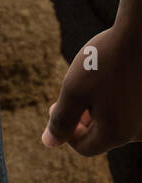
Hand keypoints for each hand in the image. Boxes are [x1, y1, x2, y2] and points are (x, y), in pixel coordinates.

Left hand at [42, 22, 141, 155]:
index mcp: (118, 133)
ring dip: (98, 108)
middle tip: (72, 91)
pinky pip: (128, 111)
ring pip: (115, 122)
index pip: (84, 148)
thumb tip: (50, 143)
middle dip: (82, 118)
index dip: (64, 130)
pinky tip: (110, 78)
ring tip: (93, 81)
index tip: (56, 104)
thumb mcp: (74, 90)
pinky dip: (115, 100)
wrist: (140, 34)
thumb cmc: (105, 60)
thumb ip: (61, 120)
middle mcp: (139, 132)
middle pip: (101, 136)